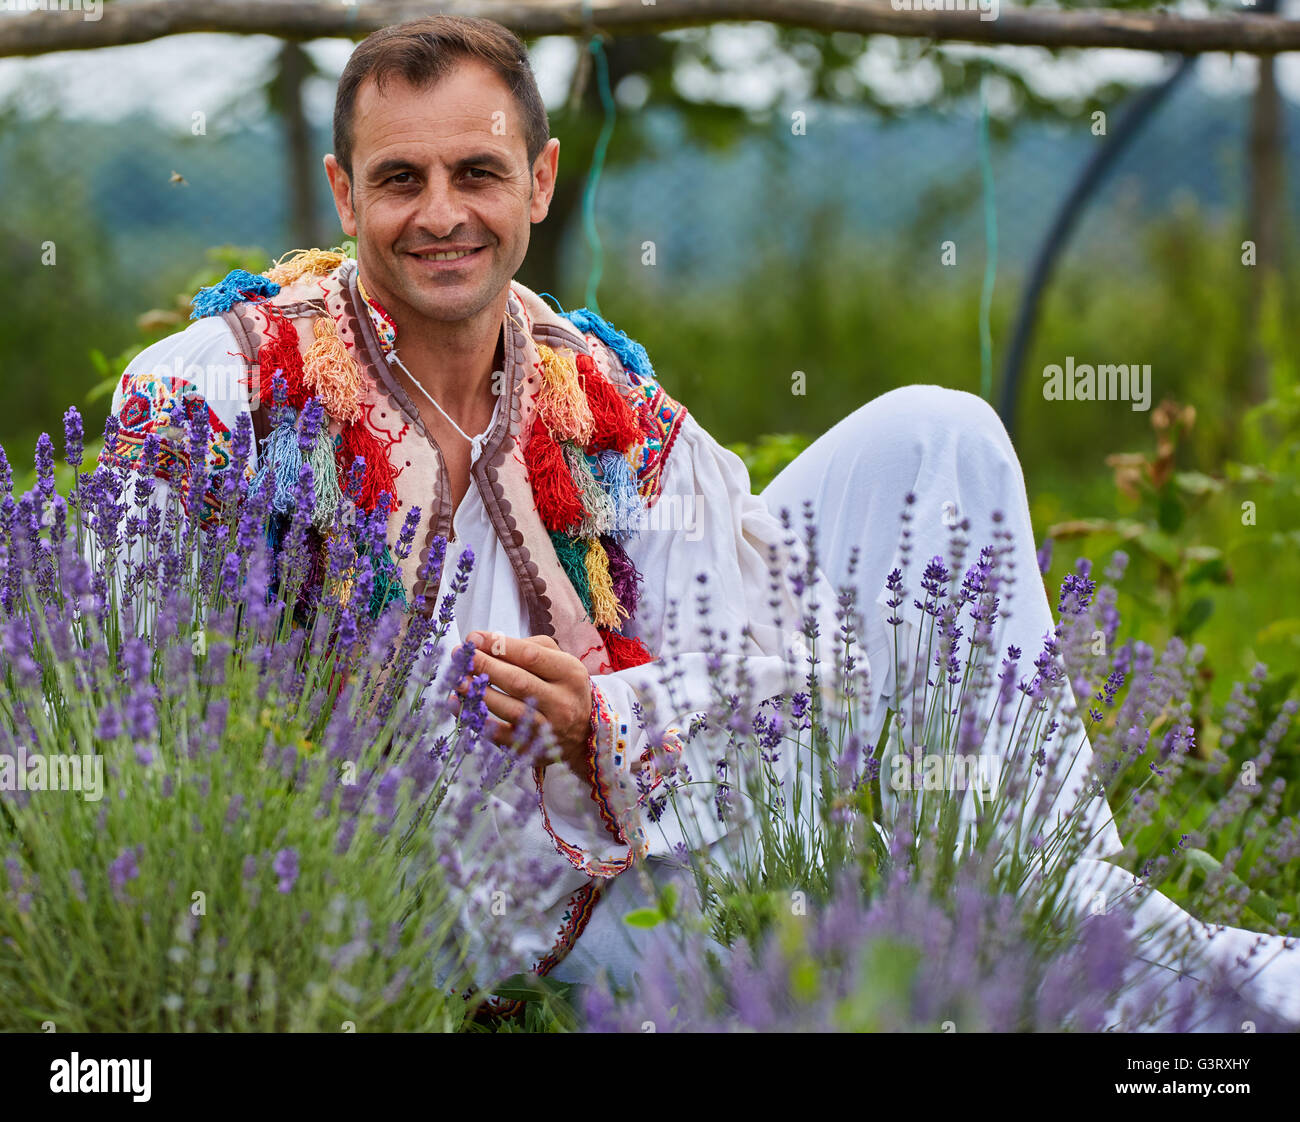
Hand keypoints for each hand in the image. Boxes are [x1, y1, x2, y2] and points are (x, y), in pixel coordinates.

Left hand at [453, 632, 593, 782]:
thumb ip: (525, 647)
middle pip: (517, 681)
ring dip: (478, 693)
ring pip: (508, 709)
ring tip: (457, 679)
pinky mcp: (531, 749)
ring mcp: (547, 728)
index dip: (498, 645)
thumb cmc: (562, 687)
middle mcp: (562, 702)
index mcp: (570, 673)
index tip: (473, 638)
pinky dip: (476, 719)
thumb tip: (482, 641)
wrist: (583, 733)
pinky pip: (499, 735)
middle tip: (460, 656)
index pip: (530, 656)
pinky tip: (458, 704)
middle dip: (484, 666)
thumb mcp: (557, 661)